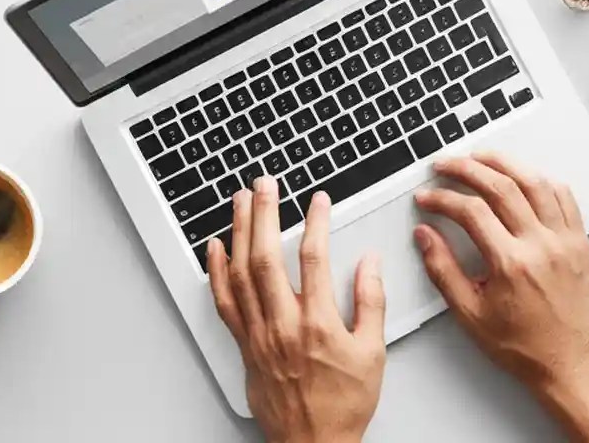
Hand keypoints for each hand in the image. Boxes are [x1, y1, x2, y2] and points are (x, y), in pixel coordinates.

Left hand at [207, 176, 385, 442]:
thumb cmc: (343, 405)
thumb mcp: (373, 354)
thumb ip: (371, 303)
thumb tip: (369, 262)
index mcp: (318, 325)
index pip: (313, 259)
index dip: (314, 222)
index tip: (317, 200)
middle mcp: (283, 326)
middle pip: (266, 257)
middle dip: (264, 213)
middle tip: (264, 183)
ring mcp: (258, 335)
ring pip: (241, 273)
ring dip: (238, 232)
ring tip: (240, 201)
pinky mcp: (244, 346)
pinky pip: (224, 302)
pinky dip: (217, 272)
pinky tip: (216, 248)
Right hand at [413, 152, 588, 441]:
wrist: (570, 363)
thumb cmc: (522, 346)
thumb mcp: (470, 314)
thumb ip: (442, 270)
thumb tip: (425, 235)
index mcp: (511, 264)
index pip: (470, 212)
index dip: (442, 198)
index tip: (427, 198)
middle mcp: (541, 245)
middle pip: (501, 186)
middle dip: (466, 168)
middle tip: (444, 164)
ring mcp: (564, 240)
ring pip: (535, 182)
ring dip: (504, 162)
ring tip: (480, 156)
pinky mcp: (579, 242)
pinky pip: (564, 196)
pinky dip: (541, 179)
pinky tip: (523, 175)